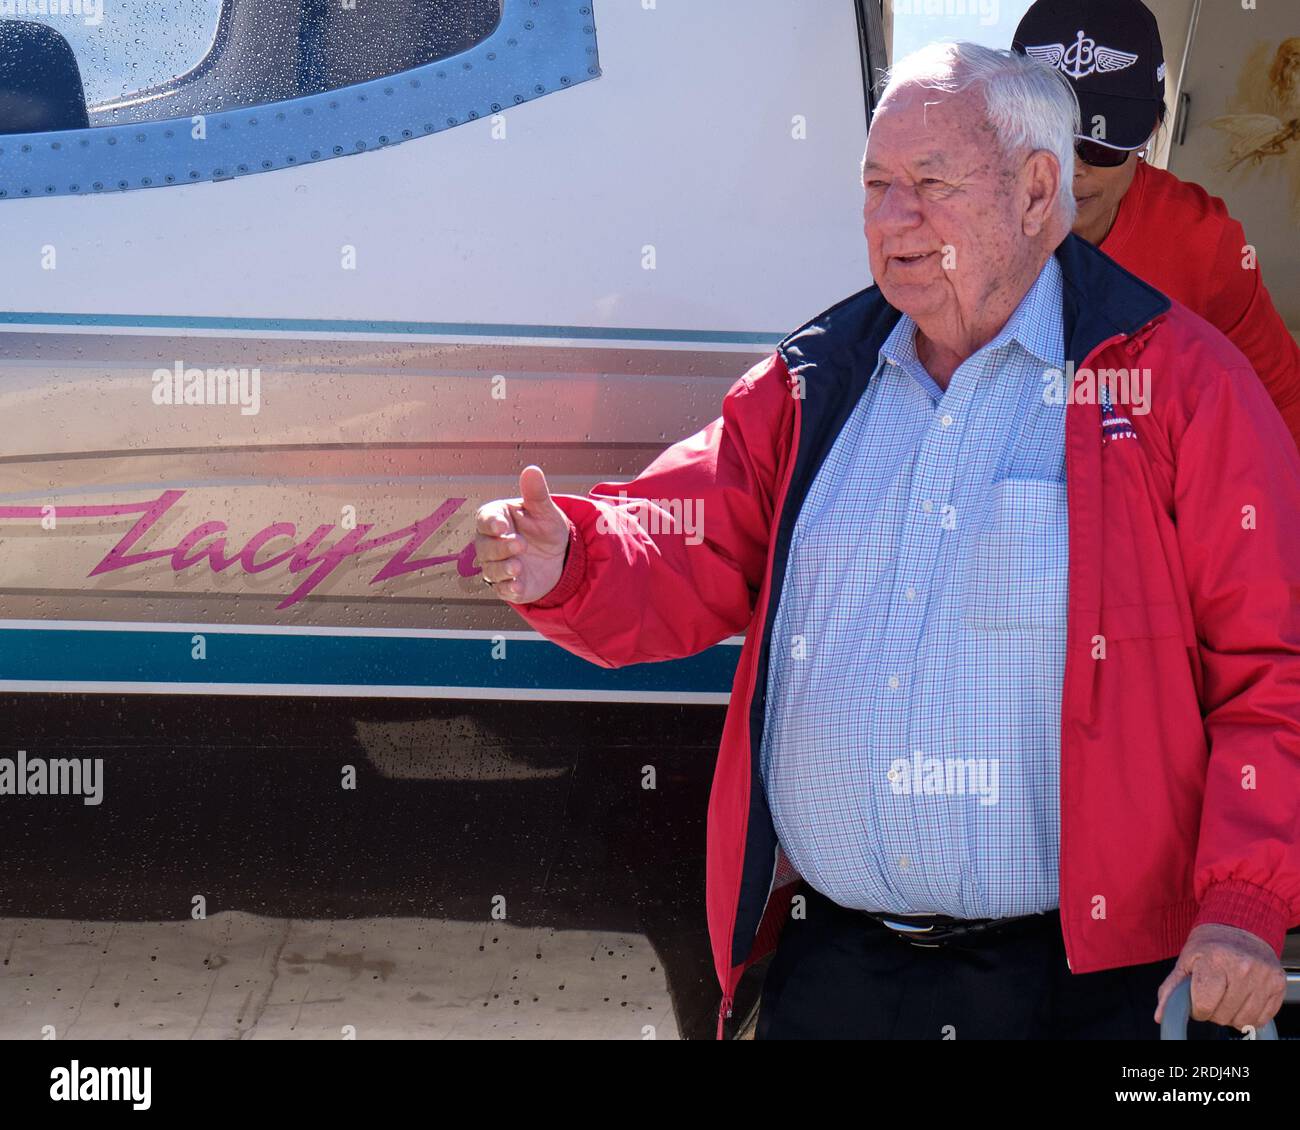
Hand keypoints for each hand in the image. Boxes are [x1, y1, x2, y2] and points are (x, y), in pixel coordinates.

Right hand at [473, 465, 569, 603]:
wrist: (559, 556)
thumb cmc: (544, 527)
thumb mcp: (544, 510)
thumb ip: (536, 493)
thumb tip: (532, 470)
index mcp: (496, 519)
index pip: (485, 519)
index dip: (491, 523)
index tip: (501, 525)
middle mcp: (490, 542)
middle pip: (485, 546)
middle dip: (500, 547)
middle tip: (519, 544)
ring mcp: (496, 565)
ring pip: (491, 569)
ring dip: (503, 569)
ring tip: (518, 567)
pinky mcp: (506, 585)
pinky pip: (502, 589)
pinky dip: (509, 588)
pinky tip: (519, 587)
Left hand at [1154, 922, 1285, 1032]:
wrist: (1241, 926)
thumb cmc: (1211, 944)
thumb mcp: (1186, 960)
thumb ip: (1172, 990)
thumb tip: (1161, 1016)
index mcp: (1215, 959)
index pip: (1204, 1005)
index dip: (1197, 1009)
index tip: (1197, 1001)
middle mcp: (1242, 968)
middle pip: (1223, 1015)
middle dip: (1213, 1011)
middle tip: (1213, 994)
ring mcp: (1263, 977)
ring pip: (1243, 1021)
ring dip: (1231, 1015)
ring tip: (1227, 995)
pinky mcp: (1277, 985)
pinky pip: (1261, 1019)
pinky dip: (1249, 1015)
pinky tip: (1242, 998)